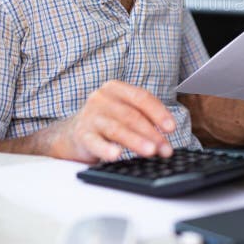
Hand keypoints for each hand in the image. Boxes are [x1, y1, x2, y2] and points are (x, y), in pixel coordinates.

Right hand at [52, 80, 175, 162]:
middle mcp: (101, 98)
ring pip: (117, 129)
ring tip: (150, 151)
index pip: (141, 97)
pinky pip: (95, 142)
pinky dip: (106, 149)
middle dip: (152, 133)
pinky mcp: (81, 135)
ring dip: (136, 141)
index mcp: (115, 88)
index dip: (158, 113)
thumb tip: (166, 136)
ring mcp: (90, 116)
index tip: (171, 128)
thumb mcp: (123, 111)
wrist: (72, 133)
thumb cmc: (106, 120)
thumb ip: (143, 117)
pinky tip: (116, 155)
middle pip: (131, 115)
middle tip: (165, 149)